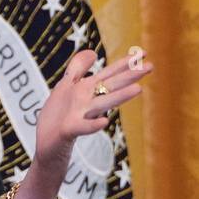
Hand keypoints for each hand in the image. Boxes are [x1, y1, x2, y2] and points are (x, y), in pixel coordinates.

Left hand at [32, 48, 153, 168]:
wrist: (46, 146)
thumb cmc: (57, 118)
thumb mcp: (65, 87)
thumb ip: (78, 69)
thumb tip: (93, 52)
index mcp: (87, 90)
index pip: (110, 74)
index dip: (125, 63)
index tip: (144, 53)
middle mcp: (88, 101)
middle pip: (111, 86)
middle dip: (130, 76)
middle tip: (151, 67)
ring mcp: (80, 115)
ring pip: (102, 104)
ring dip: (119, 97)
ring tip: (139, 89)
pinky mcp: (69, 129)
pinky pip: (82, 127)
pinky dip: (92, 125)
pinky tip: (104, 122)